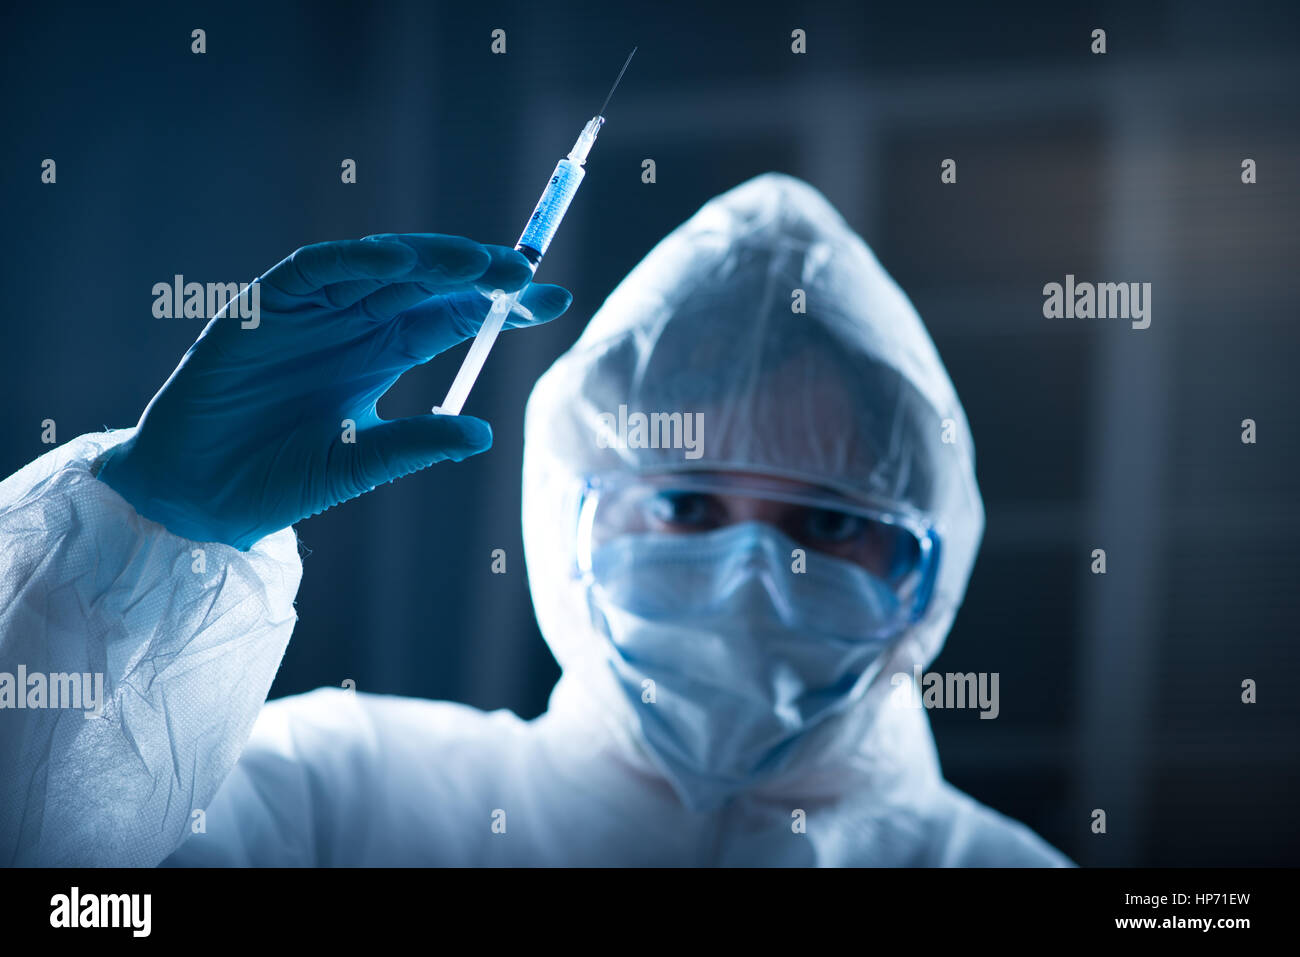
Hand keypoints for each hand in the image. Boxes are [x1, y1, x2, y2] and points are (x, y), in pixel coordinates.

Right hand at [98, 233, 571, 549]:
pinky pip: (313, 270)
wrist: (200, 498)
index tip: (554, 300)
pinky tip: (397, 262)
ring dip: (428, 258)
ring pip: (378, 266)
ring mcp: (311, 312)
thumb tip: (485, 433)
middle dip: (477, 273)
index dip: (500, 305)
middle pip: (426, 282)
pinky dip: (352, 261)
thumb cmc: (280, 481)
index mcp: (381, 354)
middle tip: (526, 273)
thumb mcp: (361, 463)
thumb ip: (417, 443)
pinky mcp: (263, 308)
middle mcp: (352, 324)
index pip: (451, 315)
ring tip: (478, 262)